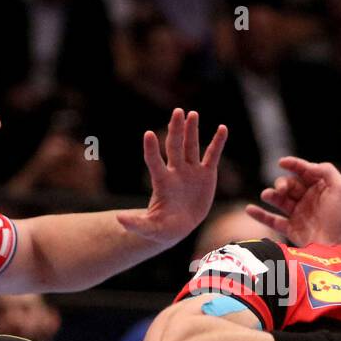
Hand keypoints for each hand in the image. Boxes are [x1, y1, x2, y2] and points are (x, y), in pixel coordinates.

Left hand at [117, 108, 226, 244]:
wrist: (178, 226)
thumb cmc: (161, 228)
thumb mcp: (148, 228)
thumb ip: (136, 223)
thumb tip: (118, 220)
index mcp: (162, 182)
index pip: (154, 162)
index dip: (151, 150)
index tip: (148, 135)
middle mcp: (176, 171)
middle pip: (175, 146)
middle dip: (176, 130)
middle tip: (177, 111)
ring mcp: (191, 171)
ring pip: (192, 146)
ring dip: (192, 130)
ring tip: (193, 114)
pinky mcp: (206, 174)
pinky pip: (212, 155)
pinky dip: (218, 142)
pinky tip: (222, 128)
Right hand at [246, 156, 340, 248]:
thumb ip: (326, 170)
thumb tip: (307, 165)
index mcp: (321, 187)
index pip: (304, 171)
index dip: (293, 164)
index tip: (282, 163)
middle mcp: (308, 198)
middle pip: (289, 184)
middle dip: (283, 183)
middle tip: (282, 190)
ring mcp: (299, 214)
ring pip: (279, 200)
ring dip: (271, 195)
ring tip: (267, 195)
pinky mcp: (291, 229)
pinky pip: (272, 220)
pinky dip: (260, 215)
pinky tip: (249, 209)